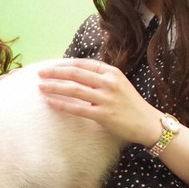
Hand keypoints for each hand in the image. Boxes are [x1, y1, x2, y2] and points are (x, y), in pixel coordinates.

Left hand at [37, 58, 159, 146]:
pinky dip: (62, 105)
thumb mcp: (118, 84)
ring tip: (41, 87)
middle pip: (75, 73)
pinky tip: (51, 103)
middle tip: (40, 73)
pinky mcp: (104, 114)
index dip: (64, 64)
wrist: (148, 123)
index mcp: (111, 72)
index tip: (50, 66)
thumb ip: (100, 78)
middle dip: (55, 72)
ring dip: (55, 87)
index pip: (82, 64)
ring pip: (74, 89)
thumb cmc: (130, 104)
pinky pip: (78, 108)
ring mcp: (106, 98)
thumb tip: (75, 75)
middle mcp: (108, 82)